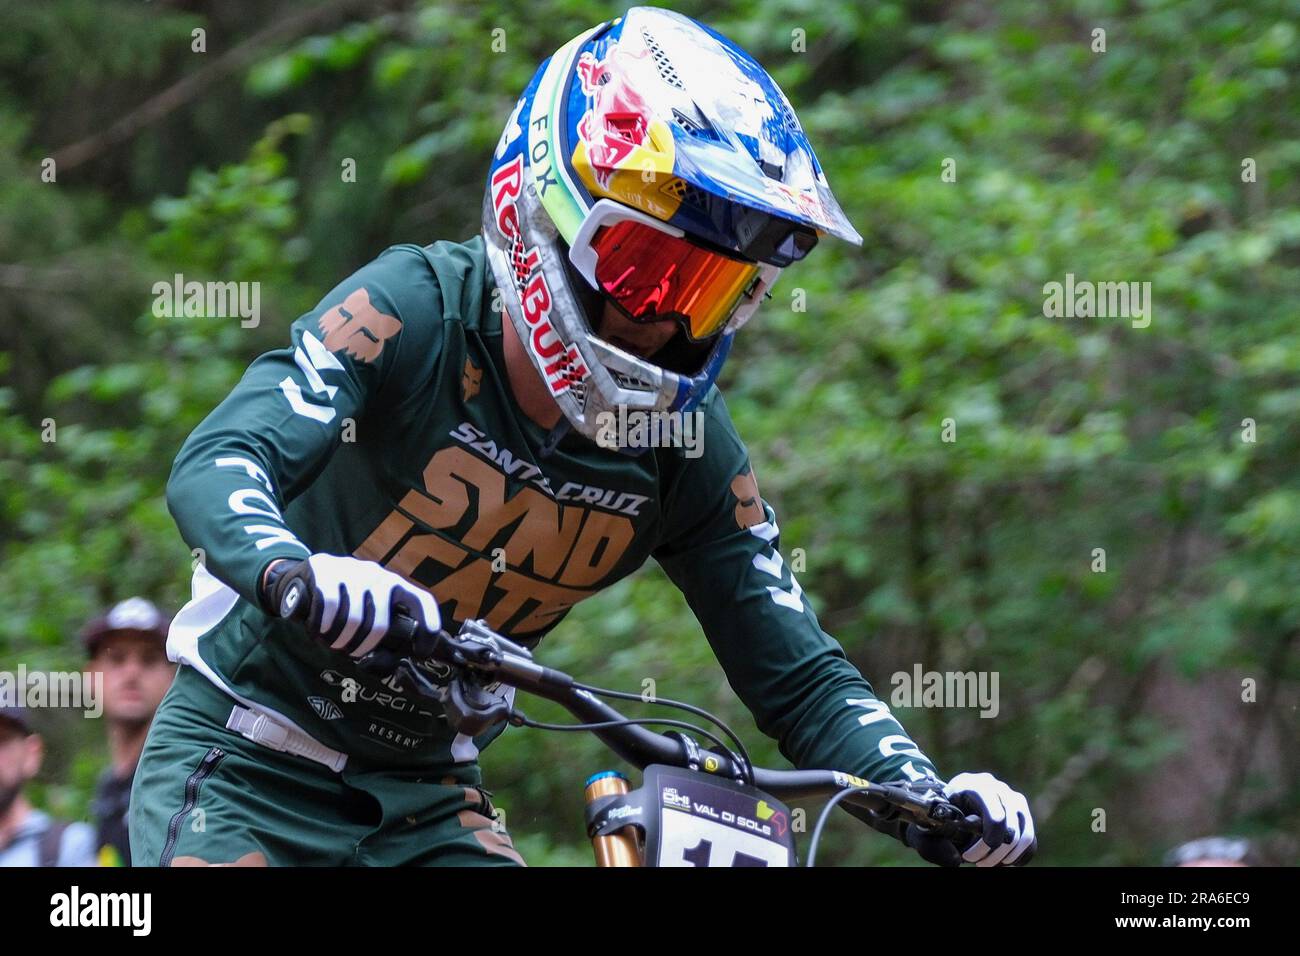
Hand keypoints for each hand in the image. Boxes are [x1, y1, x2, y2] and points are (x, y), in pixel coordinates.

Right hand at [263, 554, 440, 673]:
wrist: (309, 571)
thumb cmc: (346, 598)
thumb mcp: (369, 605)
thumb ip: (382, 623)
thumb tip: (392, 662)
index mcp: (396, 585)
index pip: (423, 601)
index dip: (428, 627)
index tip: (422, 652)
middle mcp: (378, 576)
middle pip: (379, 624)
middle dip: (363, 647)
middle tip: (350, 653)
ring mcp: (353, 570)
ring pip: (353, 619)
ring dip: (340, 640)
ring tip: (332, 643)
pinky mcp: (327, 570)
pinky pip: (329, 606)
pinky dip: (322, 625)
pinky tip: (318, 631)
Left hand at [904, 772, 1035, 866]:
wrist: (948, 804)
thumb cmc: (937, 817)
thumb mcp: (926, 828)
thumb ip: (932, 845)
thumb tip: (956, 860)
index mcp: (972, 785)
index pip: (995, 816)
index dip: (988, 842)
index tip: (970, 857)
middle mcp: (996, 787)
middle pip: (1010, 828)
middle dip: (994, 852)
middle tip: (977, 863)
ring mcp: (1012, 798)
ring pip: (1024, 835)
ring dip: (1008, 856)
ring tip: (989, 863)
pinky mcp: (1021, 812)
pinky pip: (1030, 840)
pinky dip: (1019, 855)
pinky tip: (1003, 862)